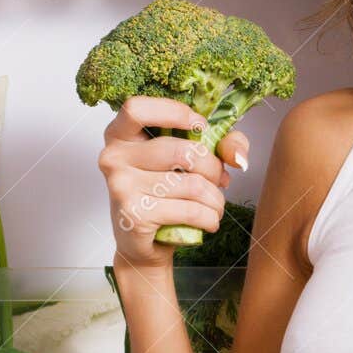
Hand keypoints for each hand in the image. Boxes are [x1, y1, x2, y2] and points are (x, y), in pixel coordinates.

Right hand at [97, 95, 249, 270]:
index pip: (137, 109)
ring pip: (192, 184)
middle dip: (213, 169)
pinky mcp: (134, 215)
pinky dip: (209, 218)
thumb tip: (238, 156)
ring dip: (215, 199)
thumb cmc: (164, 196)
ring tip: (215, 206)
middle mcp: (114, 157)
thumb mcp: (189, 162)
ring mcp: (121, 186)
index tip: (200, 126)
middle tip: (218, 181)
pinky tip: (209, 221)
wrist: (143, 244)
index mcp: (120, 135)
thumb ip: (220, 146)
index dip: (173, 112)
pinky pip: (189, 210)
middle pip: (182, 151)